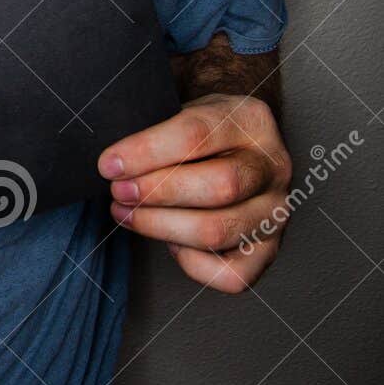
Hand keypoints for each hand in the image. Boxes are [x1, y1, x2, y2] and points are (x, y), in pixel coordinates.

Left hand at [98, 95, 291, 293]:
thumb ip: (156, 128)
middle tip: (119, 192)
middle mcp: (273, 166)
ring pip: (219, 231)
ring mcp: (275, 211)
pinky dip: (192, 263)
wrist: (237, 146)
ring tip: (128, 214)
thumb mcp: (184, 110)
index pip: (196, 134)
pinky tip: (171, 241)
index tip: (109, 165)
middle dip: (156, 193)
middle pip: (218, 186)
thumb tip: (115, 161)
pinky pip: (230, 275)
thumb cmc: (202, 132)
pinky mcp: (269, 250)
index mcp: (251, 120)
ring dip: (161, 227)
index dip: (147, 152)